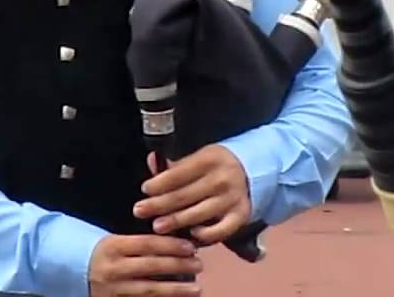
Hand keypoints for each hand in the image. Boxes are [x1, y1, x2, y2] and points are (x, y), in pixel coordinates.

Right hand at [88, 235, 202, 296]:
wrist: (71, 271)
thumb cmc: (102, 253)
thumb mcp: (116, 241)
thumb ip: (141, 244)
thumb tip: (176, 244)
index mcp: (114, 246)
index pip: (148, 244)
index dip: (172, 245)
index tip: (191, 247)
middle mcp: (114, 268)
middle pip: (152, 266)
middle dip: (179, 265)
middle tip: (199, 265)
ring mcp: (114, 289)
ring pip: (149, 290)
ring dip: (176, 290)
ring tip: (196, 289)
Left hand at [134, 145, 250, 245]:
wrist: (253, 171)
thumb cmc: (216, 166)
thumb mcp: (198, 157)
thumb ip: (175, 164)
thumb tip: (151, 161)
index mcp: (209, 159)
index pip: (178, 173)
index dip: (159, 183)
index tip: (145, 189)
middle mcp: (222, 179)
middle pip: (184, 195)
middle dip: (159, 205)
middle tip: (140, 211)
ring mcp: (232, 199)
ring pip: (197, 214)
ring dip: (175, 222)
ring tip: (157, 226)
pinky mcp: (240, 216)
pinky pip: (219, 231)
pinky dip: (204, 235)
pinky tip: (190, 234)